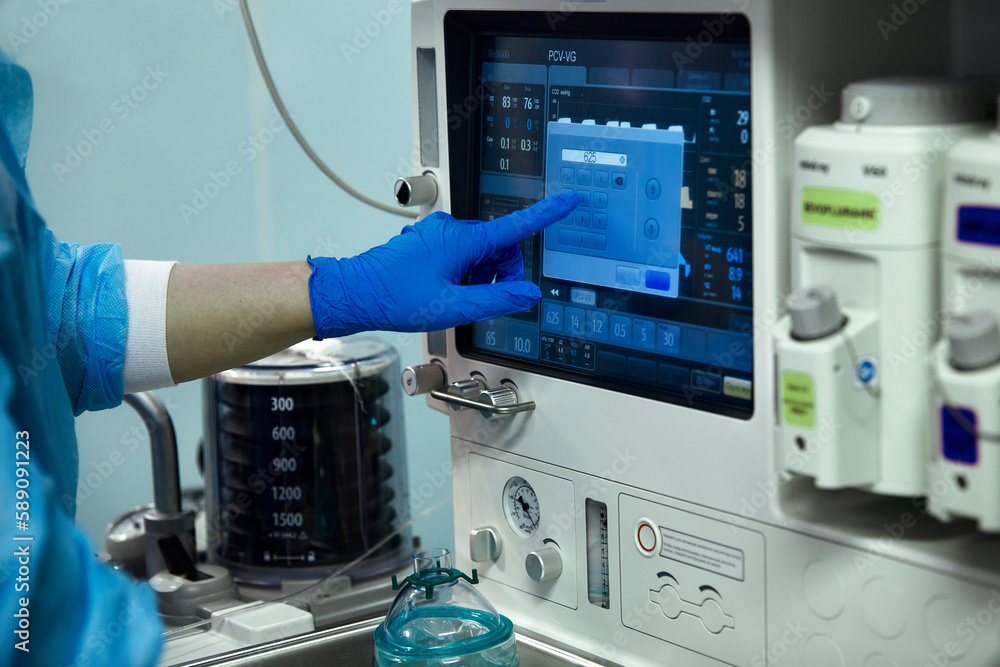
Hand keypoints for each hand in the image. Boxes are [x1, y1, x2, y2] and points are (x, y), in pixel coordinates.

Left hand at [308, 193, 578, 337]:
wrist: (356, 293)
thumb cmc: (395, 297)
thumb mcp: (453, 307)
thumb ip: (495, 301)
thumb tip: (526, 295)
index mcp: (462, 240)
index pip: (515, 227)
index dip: (546, 215)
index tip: (568, 201)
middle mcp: (451, 230)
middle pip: (498, 248)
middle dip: (500, 274)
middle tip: (484, 300)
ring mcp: (437, 234)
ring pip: (478, 253)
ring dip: (478, 276)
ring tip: (455, 298)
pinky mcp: (426, 242)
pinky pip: (459, 254)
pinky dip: (462, 273)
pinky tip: (443, 291)